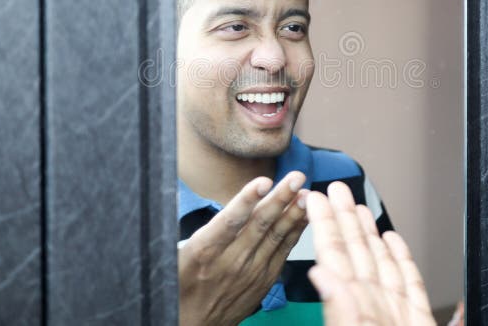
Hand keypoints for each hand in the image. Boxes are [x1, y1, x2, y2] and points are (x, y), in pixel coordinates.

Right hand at [178, 171, 308, 325]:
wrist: (192, 322)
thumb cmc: (184, 280)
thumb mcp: (181, 252)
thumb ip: (209, 228)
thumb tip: (236, 200)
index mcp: (204, 251)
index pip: (229, 221)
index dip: (247, 200)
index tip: (263, 181)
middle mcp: (230, 262)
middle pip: (259, 225)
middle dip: (280, 198)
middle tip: (296, 176)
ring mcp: (250, 273)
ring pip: (276, 237)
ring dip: (293, 213)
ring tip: (306, 192)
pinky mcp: (264, 280)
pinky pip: (283, 251)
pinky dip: (295, 231)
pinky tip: (305, 215)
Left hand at [306, 182, 435, 325]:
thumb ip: (340, 309)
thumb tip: (319, 274)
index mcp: (353, 308)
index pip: (334, 258)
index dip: (326, 226)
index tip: (317, 200)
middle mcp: (372, 306)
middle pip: (357, 252)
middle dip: (346, 218)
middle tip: (337, 189)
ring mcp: (394, 311)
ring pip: (381, 263)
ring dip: (370, 233)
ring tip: (359, 208)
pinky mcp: (419, 320)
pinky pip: (410, 282)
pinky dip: (402, 259)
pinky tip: (393, 240)